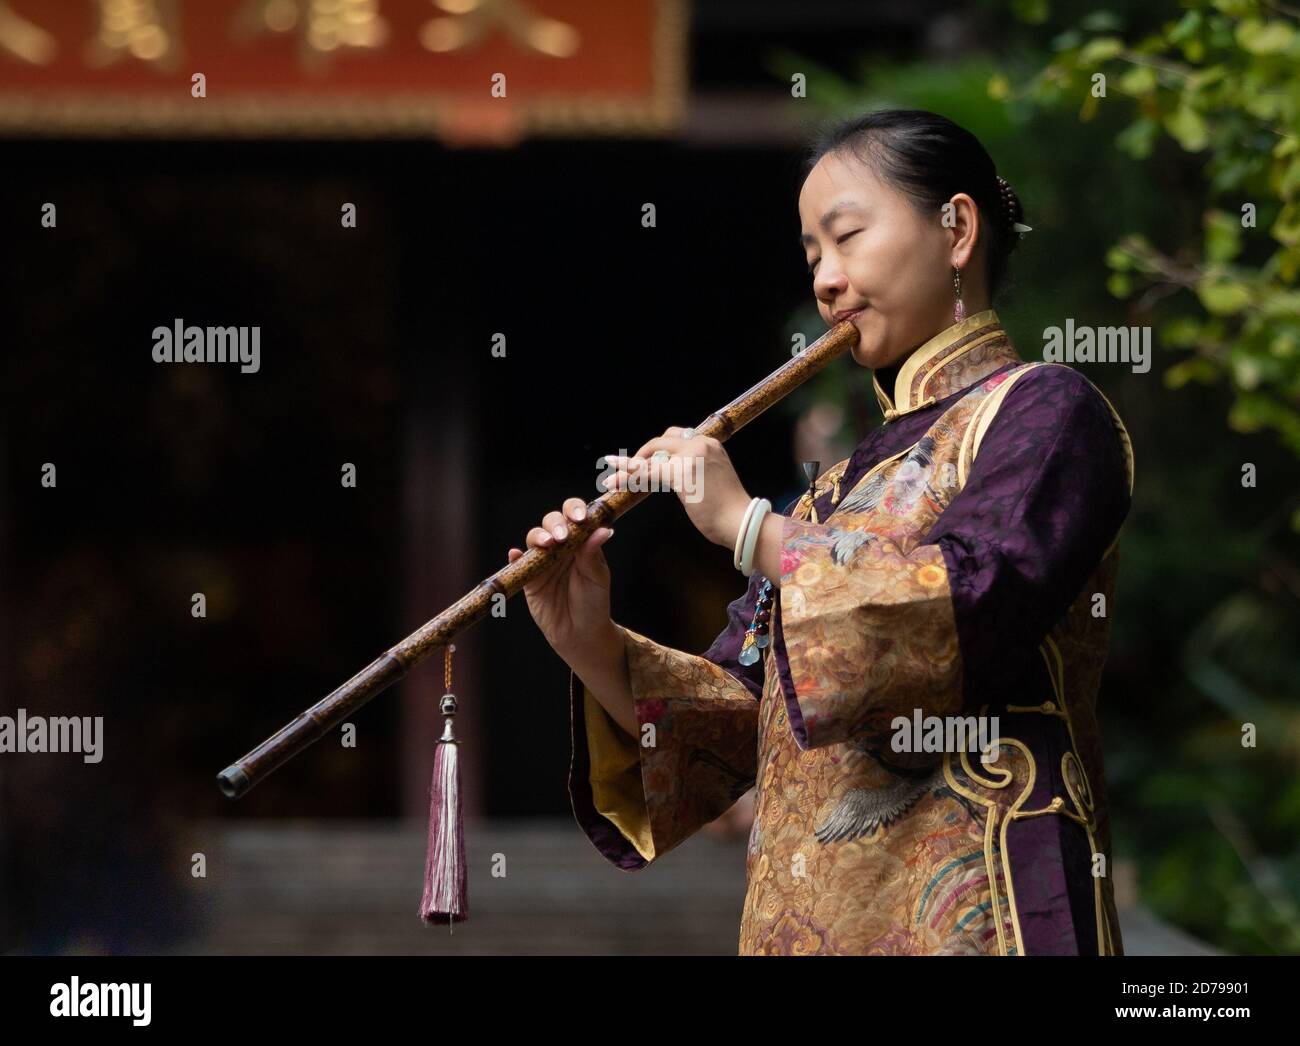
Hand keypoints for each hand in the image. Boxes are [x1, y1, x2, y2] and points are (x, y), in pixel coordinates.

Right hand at [507, 497, 616, 658]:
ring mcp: (543, 561)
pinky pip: (518, 564)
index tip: (580, 518)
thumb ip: (593, 554)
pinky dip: (515, 557)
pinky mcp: (529, 578)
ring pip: (534, 538)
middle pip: (552, 522)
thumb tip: (603, 530)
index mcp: (581, 542)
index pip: (575, 517)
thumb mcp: (597, 578)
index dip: (575, 511)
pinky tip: (515, 554)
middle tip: (561, 537)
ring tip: (546, 544)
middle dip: (555, 524)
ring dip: (538, 537)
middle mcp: (561, 547)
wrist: (581, 634)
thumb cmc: (594, 603)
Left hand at [601, 427, 751, 549]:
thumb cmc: (728, 509)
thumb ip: (694, 470)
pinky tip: (614, 482)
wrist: (740, 523)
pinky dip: (629, 478)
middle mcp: (701, 444)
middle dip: (641, 455)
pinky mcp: (681, 474)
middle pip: (661, 442)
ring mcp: (691, 457)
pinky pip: (647, 473)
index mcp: (710, 444)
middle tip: (624, 468)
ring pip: (650, 458)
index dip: (656, 448)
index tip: (642, 457)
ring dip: (628, 468)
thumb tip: (672, 473)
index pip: (676, 438)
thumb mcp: (712, 479)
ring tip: (610, 479)